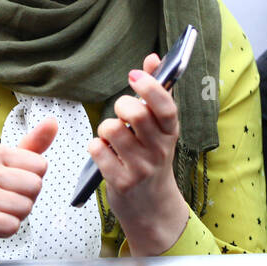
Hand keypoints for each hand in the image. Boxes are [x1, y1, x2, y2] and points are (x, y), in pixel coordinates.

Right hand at [0, 118, 55, 261]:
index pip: (40, 165)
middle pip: (36, 186)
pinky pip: (13, 226)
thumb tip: (53, 122)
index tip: (10, 185)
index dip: (31, 180)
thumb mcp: (8, 165)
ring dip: (15, 216)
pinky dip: (6, 230)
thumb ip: (33, 145)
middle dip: (26, 199)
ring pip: (26, 208)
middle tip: (4, 201)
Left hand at [91, 53, 190, 255]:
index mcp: (171, 133)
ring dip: (105, 128)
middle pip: (136, 114)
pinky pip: (98, 150)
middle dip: (121, 105)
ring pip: (112, 130)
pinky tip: (104, 153)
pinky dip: (95, 147)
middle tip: (121, 111)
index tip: (134, 76)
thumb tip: (152, 58)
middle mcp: (159, 150)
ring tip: (112, 136)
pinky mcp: (121, 182)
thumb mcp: (160, 129)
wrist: (152, 207)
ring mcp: (141, 168)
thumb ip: (156, 92)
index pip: (166, 106)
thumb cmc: (152, 159)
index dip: (150, 87)